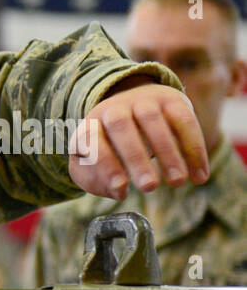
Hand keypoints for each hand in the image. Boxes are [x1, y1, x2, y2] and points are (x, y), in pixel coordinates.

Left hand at [69, 80, 209, 199]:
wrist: (134, 110)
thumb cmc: (111, 148)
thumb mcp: (93, 164)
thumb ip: (97, 180)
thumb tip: (119, 190)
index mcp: (90, 125)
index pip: (91, 140)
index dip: (105, 163)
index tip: (121, 188)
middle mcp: (113, 108)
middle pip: (120, 126)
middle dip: (135, 158)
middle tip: (149, 187)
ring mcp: (142, 100)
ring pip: (153, 121)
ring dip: (168, 153)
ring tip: (177, 182)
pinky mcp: (171, 99)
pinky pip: (184, 121)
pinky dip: (194, 148)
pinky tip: (199, 174)